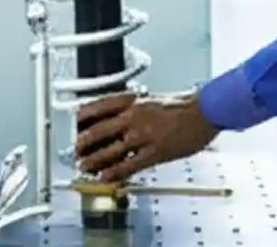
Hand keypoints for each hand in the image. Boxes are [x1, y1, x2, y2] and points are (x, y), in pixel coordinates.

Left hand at [74, 92, 218, 182]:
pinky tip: (104, 177)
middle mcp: (135, 116)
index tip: (72, 120)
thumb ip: (135, 109)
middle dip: (82, 141)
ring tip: (83, 166)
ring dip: (93, 160)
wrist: (205, 112)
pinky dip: (113, 172)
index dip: (84, 113)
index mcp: (134, 101)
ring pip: (110, 150)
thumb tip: (119, 120)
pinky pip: (128, 165)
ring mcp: (143, 135)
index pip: (101, 105)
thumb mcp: (153, 100)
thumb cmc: (183, 106)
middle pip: (100, 130)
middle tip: (74, 149)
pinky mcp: (154, 152)